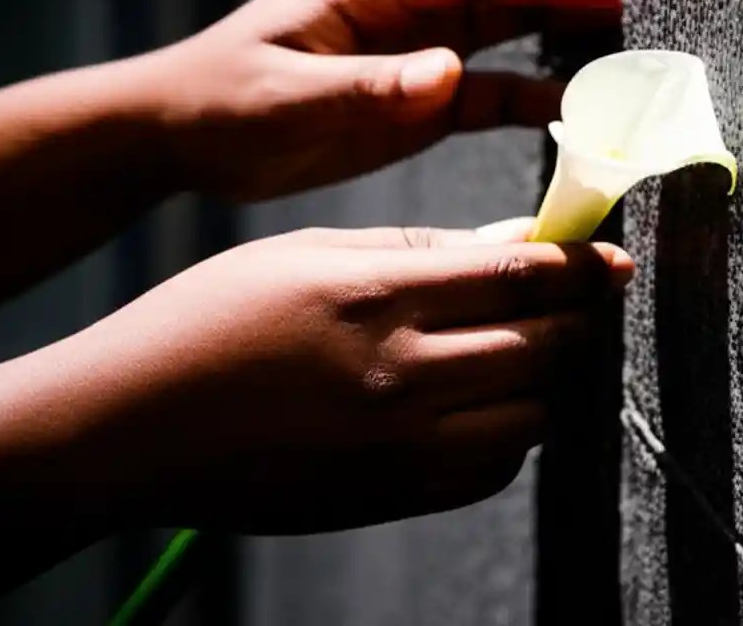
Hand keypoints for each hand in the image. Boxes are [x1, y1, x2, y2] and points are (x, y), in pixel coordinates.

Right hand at [64, 220, 632, 531]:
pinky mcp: (389, 497)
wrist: (129, 429)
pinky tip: (481, 407)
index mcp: (374, 295)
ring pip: (532, 414)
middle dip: (577, 319)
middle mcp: (398, 373)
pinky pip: (491, 470)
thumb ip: (414, 249)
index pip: (522, 277)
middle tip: (580, 304)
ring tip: (525, 353)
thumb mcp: (305, 254)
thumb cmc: (207, 323)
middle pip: (544, 345)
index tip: (613, 261)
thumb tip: (507, 245)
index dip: (582, 266)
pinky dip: (509, 436)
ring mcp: (397, 446)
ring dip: (545, 380)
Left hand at [144, 0, 623, 199]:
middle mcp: (404, 4)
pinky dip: (544, 93)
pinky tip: (589, 107)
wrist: (182, 135)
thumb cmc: (221, 106)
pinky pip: (497, 88)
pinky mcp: (420, 96)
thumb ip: (366, 88)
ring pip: (512, 10)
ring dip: (573, 1)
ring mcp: (418, 47)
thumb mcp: (283, 101)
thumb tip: (448, 74)